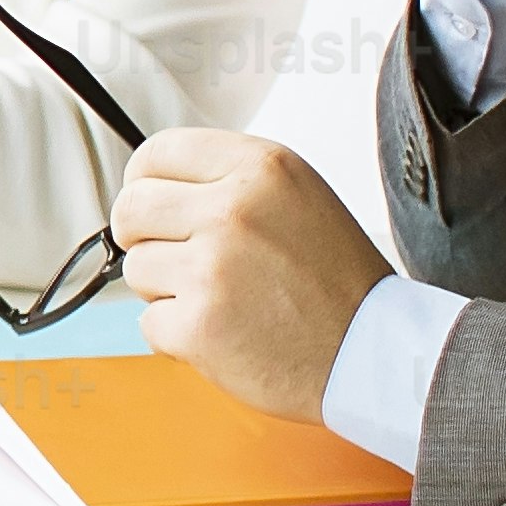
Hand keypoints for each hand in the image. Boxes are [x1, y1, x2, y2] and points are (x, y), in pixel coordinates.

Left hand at [109, 128, 390, 427]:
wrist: (374, 351)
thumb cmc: (334, 279)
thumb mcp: (296, 194)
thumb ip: (227, 179)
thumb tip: (150, 182)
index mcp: (259, 168)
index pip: (155, 154)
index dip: (145, 183)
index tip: (155, 206)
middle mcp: (233, 210)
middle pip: (131, 208)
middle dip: (144, 237)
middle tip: (179, 259)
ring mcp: (212, 269)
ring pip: (136, 268)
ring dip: (166, 290)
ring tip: (222, 300)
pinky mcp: (199, 326)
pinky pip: (149, 323)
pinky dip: (178, 335)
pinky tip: (224, 333)